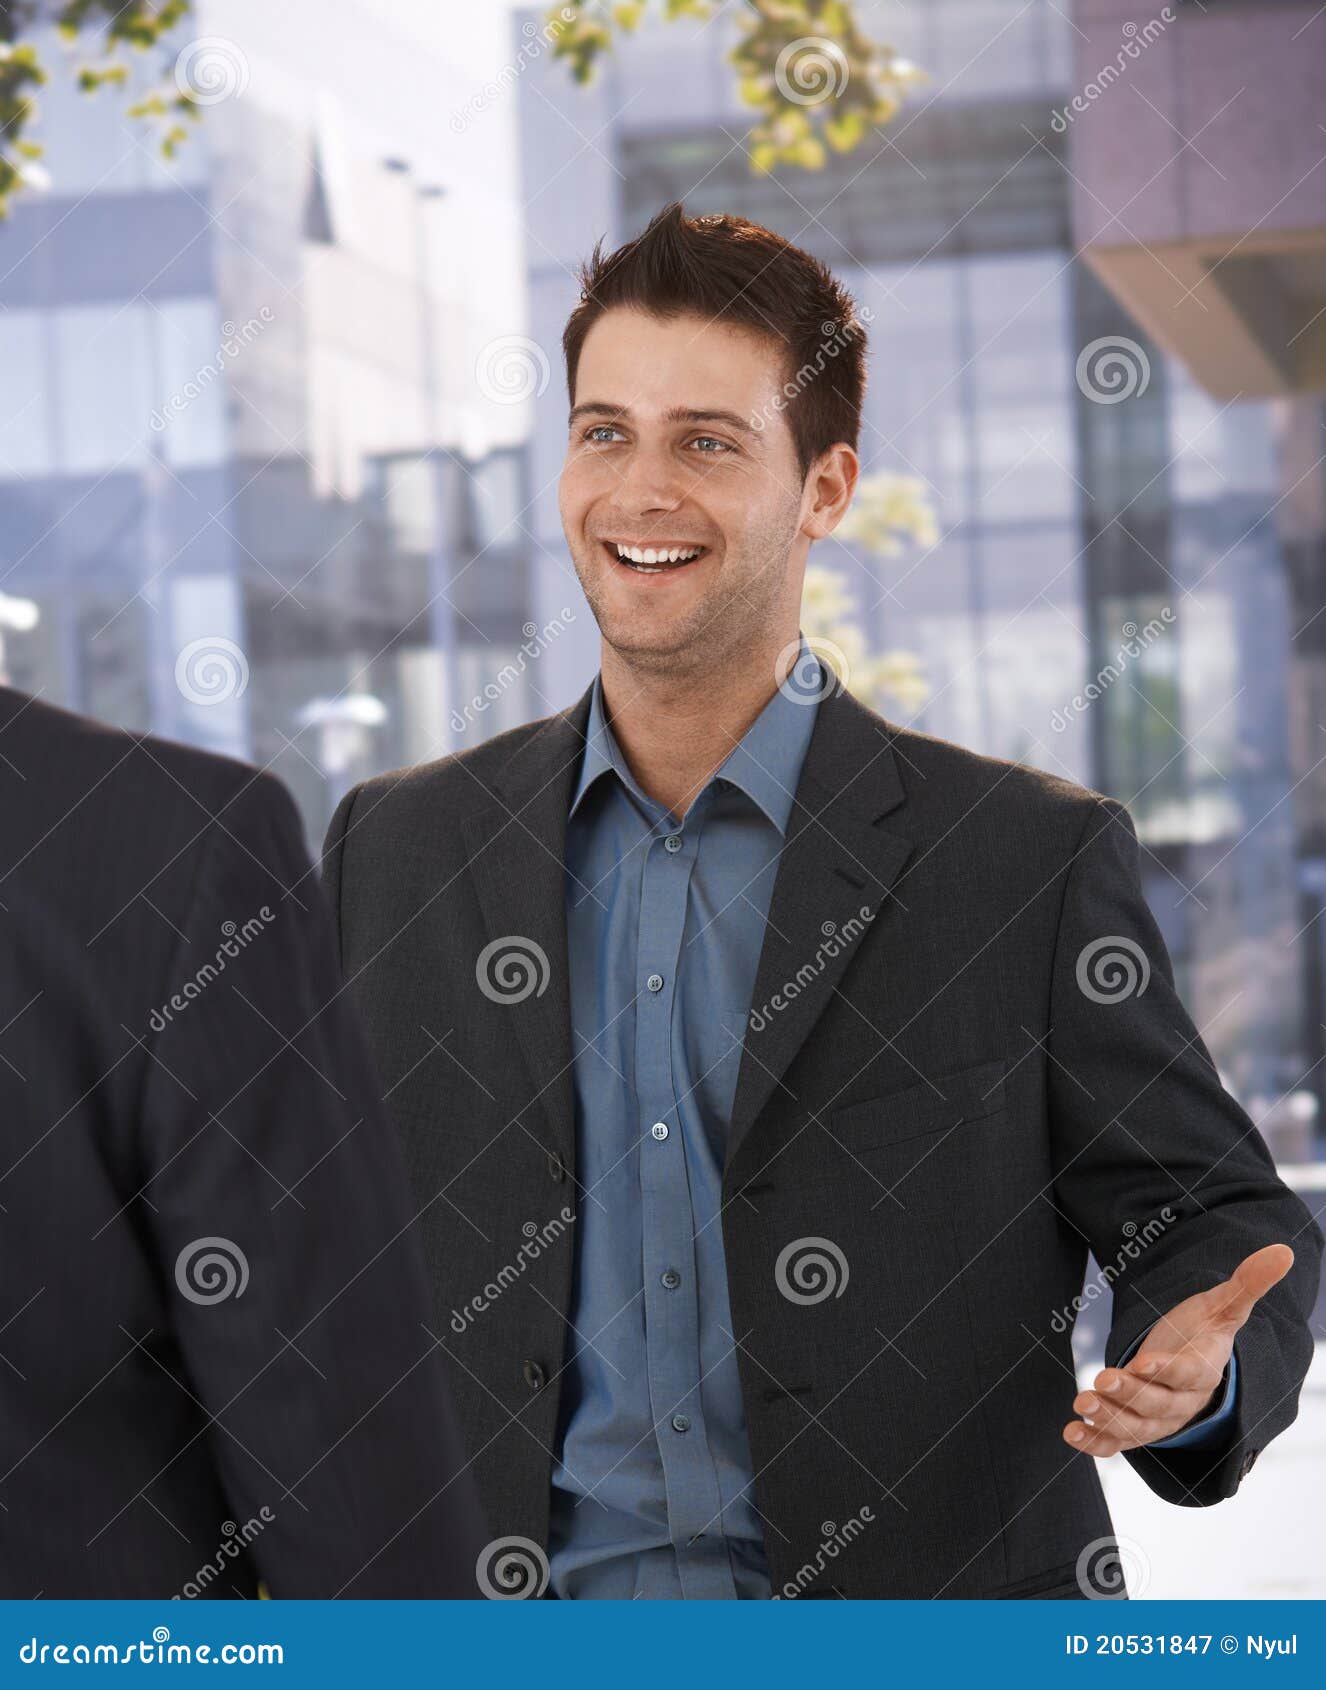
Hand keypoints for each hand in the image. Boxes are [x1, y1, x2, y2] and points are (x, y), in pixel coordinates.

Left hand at [1062, 1243, 1293, 1456]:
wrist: (1193, 1364)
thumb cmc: (1205, 1330)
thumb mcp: (1224, 1305)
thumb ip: (1247, 1282)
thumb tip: (1282, 1250)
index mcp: (1205, 1370)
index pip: (1189, 1375)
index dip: (1168, 1371)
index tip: (1142, 1362)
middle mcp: (1183, 1401)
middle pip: (1158, 1404)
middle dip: (1129, 1394)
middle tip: (1101, 1379)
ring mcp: (1160, 1419)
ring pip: (1136, 1427)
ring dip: (1109, 1420)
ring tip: (1082, 1404)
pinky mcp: (1137, 1429)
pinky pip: (1118, 1443)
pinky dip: (1096, 1443)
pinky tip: (1071, 1433)